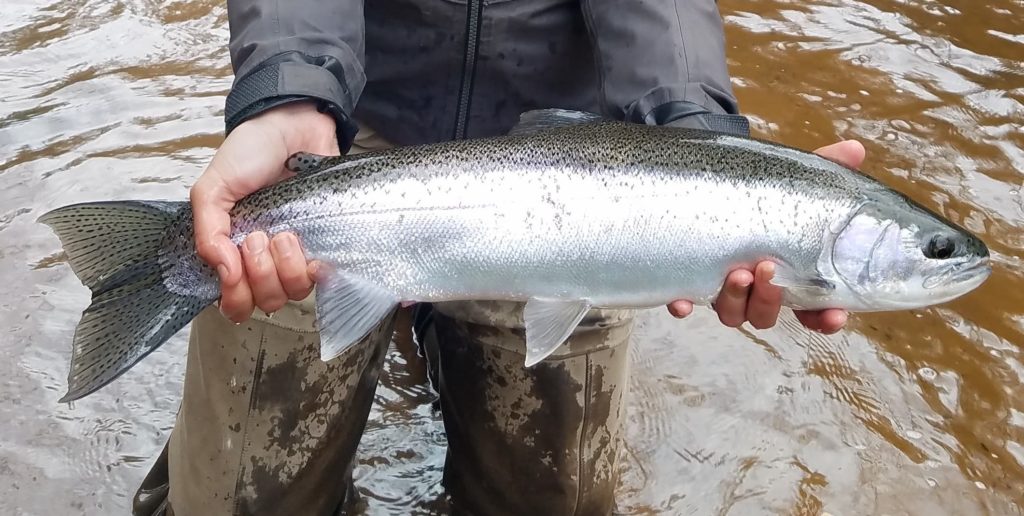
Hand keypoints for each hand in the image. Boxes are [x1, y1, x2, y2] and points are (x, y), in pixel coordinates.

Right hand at [190, 101, 338, 321]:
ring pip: (295, 292)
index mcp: (233, 250)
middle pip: (266, 302)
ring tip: (285, 233)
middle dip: (262, 275)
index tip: (236, 268)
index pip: (234, 301)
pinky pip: (324, 276)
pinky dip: (317, 268)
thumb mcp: (214, 188)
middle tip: (260, 237)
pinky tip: (311, 249)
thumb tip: (223, 271)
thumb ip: (209, 231)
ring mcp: (296, 253)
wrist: (292, 126)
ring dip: (287, 266)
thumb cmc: (251, 153)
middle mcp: (265, 258)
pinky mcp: (326, 242)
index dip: (236, 297)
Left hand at [666, 140, 865, 333]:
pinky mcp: (689, 281)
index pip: (813, 310)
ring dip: (736, 300)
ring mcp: (722, 288)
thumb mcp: (793, 179)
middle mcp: (755, 289)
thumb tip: (853, 149)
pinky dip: (682, 307)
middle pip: (766, 314)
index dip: (825, 318)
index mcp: (788, 275)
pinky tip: (680, 303)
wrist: (713, 180)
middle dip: (770, 299)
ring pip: (732, 313)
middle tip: (768, 269)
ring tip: (738, 273)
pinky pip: (683, 304)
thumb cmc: (763, 191)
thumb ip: (825, 169)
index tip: (834, 316)